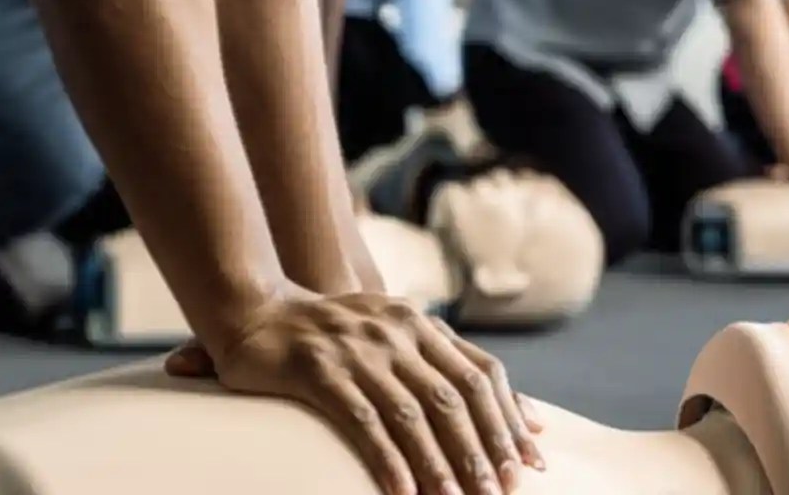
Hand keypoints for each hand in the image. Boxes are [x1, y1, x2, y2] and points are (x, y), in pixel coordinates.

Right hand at [167, 291, 543, 494]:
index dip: (509, 418)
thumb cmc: (337, 334)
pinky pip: (363, 421)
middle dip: (482, 448)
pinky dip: (389, 459)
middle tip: (500, 492)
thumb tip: (528, 417)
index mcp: (422, 324)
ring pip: (413, 413)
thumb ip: (453, 366)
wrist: (257, 311)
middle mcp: (398, 332)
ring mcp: (359, 350)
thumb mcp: (399, 335)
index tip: (530, 460)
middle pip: (454, 397)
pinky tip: (404, 492)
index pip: (481, 374)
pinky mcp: (320, 370)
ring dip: (440, 462)